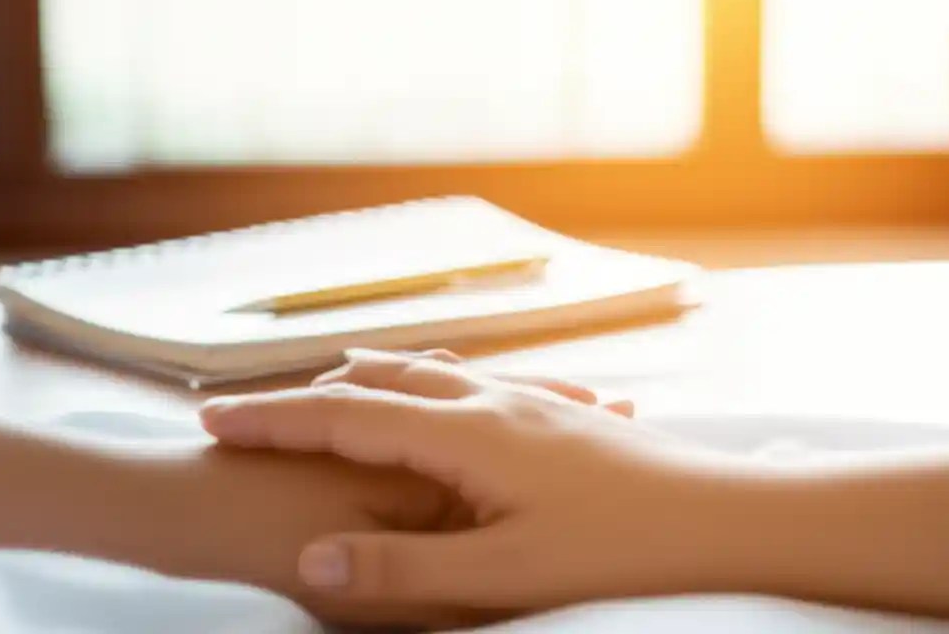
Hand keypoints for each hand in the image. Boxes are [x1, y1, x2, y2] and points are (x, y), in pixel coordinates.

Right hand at [200, 352, 768, 619]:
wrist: (735, 517)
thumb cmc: (630, 550)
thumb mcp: (507, 574)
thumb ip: (405, 570)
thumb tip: (314, 559)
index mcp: (471, 436)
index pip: (345, 419)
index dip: (274, 420)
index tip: (213, 423)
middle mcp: (497, 404)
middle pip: (384, 382)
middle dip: (313, 392)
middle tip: (259, 402)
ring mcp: (535, 403)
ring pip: (436, 374)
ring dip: (375, 377)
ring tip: (339, 380)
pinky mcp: (566, 414)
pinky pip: (483, 381)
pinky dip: (439, 381)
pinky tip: (459, 391)